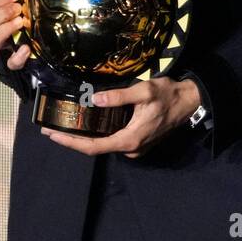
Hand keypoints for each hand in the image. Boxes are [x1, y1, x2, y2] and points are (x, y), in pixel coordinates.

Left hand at [41, 77, 201, 158]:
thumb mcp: (144, 91)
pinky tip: (88, 123)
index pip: (92, 146)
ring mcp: (135, 148)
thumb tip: (94, 100)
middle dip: (72, 139)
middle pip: (95, 148)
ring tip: (65, 124)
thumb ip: (118, 97)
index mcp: (129, 140)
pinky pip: (113, 141)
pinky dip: (99, 134)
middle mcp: (130, 149)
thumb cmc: (168, 95)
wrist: (190, 102)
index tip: (51, 135)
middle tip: (51, 127)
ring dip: (85, 136)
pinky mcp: (139, 142)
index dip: (70, 142)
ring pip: (104, 144)